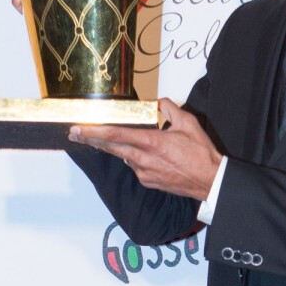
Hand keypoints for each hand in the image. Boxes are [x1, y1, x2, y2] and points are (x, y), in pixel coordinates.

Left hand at [70, 99, 221, 199]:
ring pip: (125, 157)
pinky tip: (148, 155)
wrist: (210, 181)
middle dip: (91, 140)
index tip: (78, 129)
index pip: (115, 135)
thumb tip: (159, 103)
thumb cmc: (201, 154)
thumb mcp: (188, 123)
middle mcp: (143, 159)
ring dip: (121, 148)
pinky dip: (136, 159)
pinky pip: (136, 167)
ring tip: (126, 141)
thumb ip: (170, 109)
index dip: (94, 131)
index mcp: (151, 142)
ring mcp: (145, 173)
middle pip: (111, 148)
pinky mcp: (149, 182)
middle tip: (76, 134)